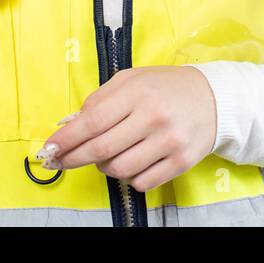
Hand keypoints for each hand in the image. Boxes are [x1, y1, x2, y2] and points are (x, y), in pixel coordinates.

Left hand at [36, 65, 216, 191]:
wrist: (214, 98)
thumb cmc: (165, 87)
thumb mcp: (131, 80)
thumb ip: (99, 100)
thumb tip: (69, 125)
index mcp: (138, 92)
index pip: (92, 121)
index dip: (67, 139)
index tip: (49, 148)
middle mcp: (154, 117)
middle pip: (102, 149)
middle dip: (74, 158)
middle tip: (61, 161)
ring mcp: (169, 142)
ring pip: (119, 169)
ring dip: (103, 167)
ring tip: (105, 156)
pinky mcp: (181, 162)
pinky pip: (141, 182)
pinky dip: (128, 177)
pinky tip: (130, 162)